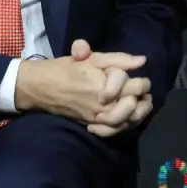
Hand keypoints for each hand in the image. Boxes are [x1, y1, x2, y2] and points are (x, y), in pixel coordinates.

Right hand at [14, 41, 149, 127]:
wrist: (40, 87)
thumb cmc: (64, 68)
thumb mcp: (91, 58)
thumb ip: (118, 59)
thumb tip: (142, 60)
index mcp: (101, 85)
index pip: (133, 85)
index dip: (141, 79)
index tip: (140, 73)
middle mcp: (101, 104)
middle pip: (133, 102)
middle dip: (143, 94)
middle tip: (146, 88)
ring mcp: (96, 117)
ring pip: (126, 120)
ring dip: (139, 112)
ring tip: (145, 103)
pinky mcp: (91, 124)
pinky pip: (114, 130)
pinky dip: (126, 125)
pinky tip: (131, 118)